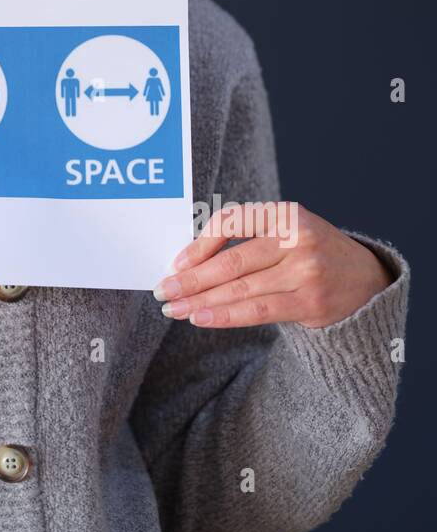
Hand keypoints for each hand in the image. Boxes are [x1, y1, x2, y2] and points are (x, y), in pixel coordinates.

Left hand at [153, 202, 392, 329]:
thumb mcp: (286, 229)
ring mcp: (307, 272)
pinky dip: (225, 316)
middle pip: (232, 261)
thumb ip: (247, 237)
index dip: (199, 244)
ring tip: (175, 309)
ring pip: (241, 289)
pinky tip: (201, 318)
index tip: (175, 264)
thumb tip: (188, 261)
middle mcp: (298, 239)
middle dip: (191, 279)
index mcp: (286, 213)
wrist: (367, 279)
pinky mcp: (311, 303)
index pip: (231, 221)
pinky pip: (257, 311)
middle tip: (163, 290)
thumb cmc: (310, 251)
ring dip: (201, 301)